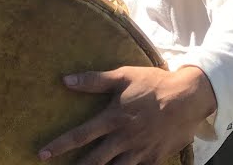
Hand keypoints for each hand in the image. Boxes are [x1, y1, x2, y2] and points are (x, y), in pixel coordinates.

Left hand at [39, 66, 215, 164]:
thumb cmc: (153, 84)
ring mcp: (140, 151)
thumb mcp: (123, 76)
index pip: (81, 135)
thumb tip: (65, 80)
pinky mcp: (154, 158)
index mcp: (114, 118)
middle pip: (95, 160)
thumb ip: (94, 80)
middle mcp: (124, 138)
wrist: (189, 98)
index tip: (43, 153)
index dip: (60, 145)